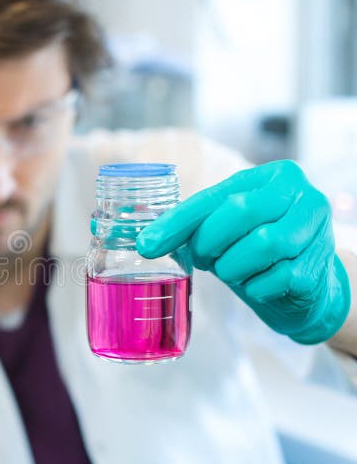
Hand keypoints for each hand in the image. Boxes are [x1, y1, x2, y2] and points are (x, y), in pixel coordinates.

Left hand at [137, 160, 350, 343]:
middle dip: (210, 242)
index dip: (177, 222)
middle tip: (203, 259)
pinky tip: (256, 284)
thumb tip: (144, 243)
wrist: (302, 283)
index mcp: (272, 176)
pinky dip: (256, 287)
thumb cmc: (254, 246)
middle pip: (241, 211)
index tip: (146, 245)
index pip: (215, 196)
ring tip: (231, 270)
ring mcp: (316, 229)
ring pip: (262, 245)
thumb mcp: (225, 227)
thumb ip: (192, 226)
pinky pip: (277, 278)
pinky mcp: (319, 266)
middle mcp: (300, 195)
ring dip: (234, 267)